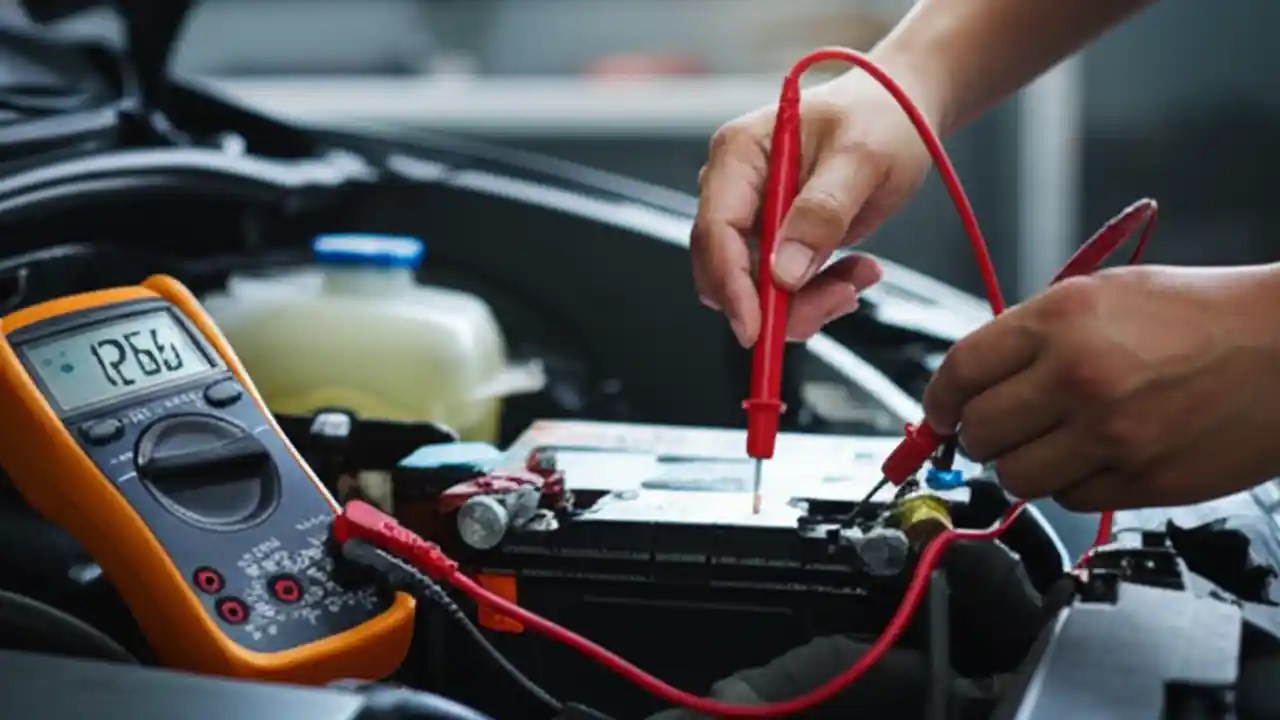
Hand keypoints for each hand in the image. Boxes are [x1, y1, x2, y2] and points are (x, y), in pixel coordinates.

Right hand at [691, 62, 943, 346]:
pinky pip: (782, 289)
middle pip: (728, 269)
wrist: (901, 112)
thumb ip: (821, 213)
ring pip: (756, 289)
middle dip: (778, 301)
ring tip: (860, 275)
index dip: (732, 285)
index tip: (757, 329)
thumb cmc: (881, 117)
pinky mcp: (774, 241)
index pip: (715, 230)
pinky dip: (819, 293)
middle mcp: (735, 187)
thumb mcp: (862, 158)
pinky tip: (855, 271)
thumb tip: (782, 273)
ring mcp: (752, 216)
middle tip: (840, 296)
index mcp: (740, 154)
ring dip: (809, 300)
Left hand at [923, 265, 1279, 510]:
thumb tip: (970, 382)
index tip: (938, 412)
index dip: (938, 400)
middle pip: (978, 433)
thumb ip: (1030, 336)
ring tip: (1052, 443)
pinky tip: (1099, 455)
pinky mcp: (1141, 481)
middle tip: (998, 428)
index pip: (960, 372)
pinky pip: (1070, 500)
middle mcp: (1079, 378)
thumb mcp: (1102, 294)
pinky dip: (1072, 484)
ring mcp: (1111, 436)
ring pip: (1015, 478)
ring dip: (1022, 466)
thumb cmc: (1199, 314)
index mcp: (1061, 321)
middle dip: (977, 435)